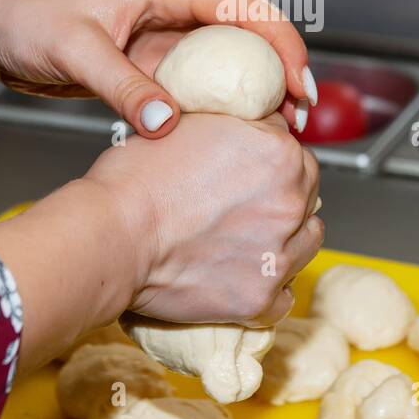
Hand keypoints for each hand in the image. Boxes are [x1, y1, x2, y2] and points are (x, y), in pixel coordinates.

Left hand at [0, 0, 316, 136]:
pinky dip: (220, 106)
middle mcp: (172, 5)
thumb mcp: (74, 52)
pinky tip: (232, 135)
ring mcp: (163, 34)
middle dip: (280, 69)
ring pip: (228, 60)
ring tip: (279, 130)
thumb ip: (123, 87)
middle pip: (246, 31)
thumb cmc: (26, 21)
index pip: (240, 5)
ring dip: (254, 91)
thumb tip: (168, 124)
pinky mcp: (151, 62)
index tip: (297, 81)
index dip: (278, 40)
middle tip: (300, 116)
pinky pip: (199, 83)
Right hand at [84, 110, 322, 325]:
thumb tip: (256, 119)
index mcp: (279, 153)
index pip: (293, 149)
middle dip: (282, 193)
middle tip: (245, 201)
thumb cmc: (137, 177)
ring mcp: (279, 254)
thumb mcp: (190, 120)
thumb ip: (236, 121)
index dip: (269, 157)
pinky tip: (244, 274)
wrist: (112, 236)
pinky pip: (284, 294)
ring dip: (288, 236)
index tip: (249, 168)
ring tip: (251, 237)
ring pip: (307, 241)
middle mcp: (290, 202)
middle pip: (307, 192)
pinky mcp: (260, 298)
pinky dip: (268, 286)